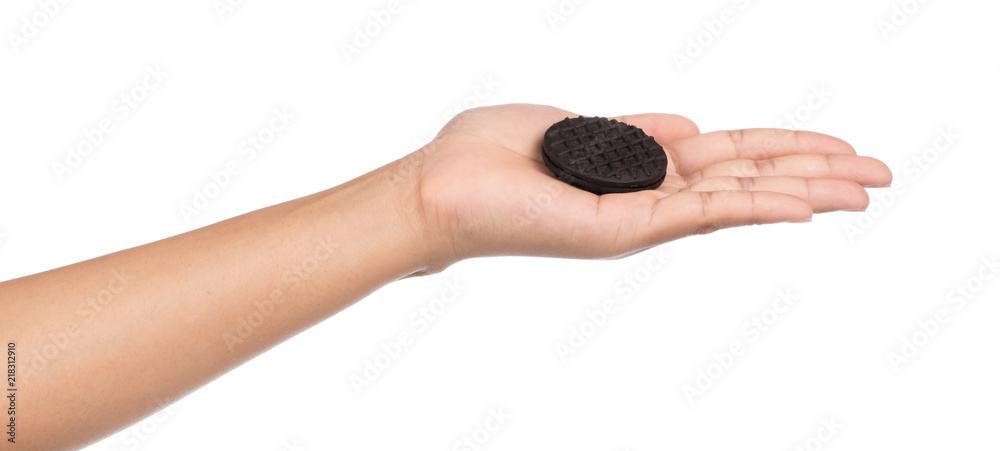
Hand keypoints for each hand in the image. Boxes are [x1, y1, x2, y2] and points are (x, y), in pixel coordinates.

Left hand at [393, 104, 891, 262]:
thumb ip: (634, 133)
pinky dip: (755, 205)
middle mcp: (647, 196)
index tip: (831, 147)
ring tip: (867, 188)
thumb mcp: (576, 129)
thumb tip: (686, 125)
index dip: (781, 149)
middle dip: (815, 173)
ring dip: (806, 190)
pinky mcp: (623, 227)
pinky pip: (700, 213)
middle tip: (880, 175)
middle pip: (747, 176)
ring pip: (739, 197)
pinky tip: (805, 204)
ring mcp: (640, 215)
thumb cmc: (489, 157)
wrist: (438, 190)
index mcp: (637, 169)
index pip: (725, 157)